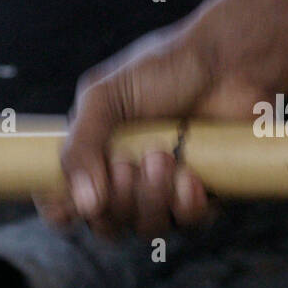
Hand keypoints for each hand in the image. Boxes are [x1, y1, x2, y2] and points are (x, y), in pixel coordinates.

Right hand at [46, 17, 274, 237]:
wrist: (226, 60)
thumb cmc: (162, 70)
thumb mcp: (103, 97)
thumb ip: (80, 148)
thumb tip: (84, 205)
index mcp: (93, 155)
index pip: (63, 202)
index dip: (61, 210)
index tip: (66, 204)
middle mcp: (125, 179)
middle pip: (106, 223)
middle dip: (115, 201)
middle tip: (127, 163)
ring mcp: (164, 189)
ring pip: (146, 227)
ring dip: (150, 199)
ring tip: (163, 157)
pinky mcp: (202, 194)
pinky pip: (187, 223)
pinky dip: (186, 206)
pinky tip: (191, 176)